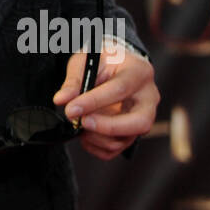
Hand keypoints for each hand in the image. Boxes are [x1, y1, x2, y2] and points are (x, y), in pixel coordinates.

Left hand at [54, 39, 158, 160]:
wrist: (117, 66)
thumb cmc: (103, 61)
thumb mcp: (86, 61)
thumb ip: (74, 81)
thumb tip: (61, 100)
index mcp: (138, 72)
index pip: (120, 90)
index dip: (94, 102)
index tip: (71, 109)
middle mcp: (148, 97)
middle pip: (139, 122)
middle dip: (107, 127)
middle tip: (82, 122)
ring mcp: (145, 117)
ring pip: (127, 139)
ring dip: (97, 137)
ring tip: (79, 124)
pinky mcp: (134, 132)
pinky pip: (118, 148)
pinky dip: (98, 147)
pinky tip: (85, 134)